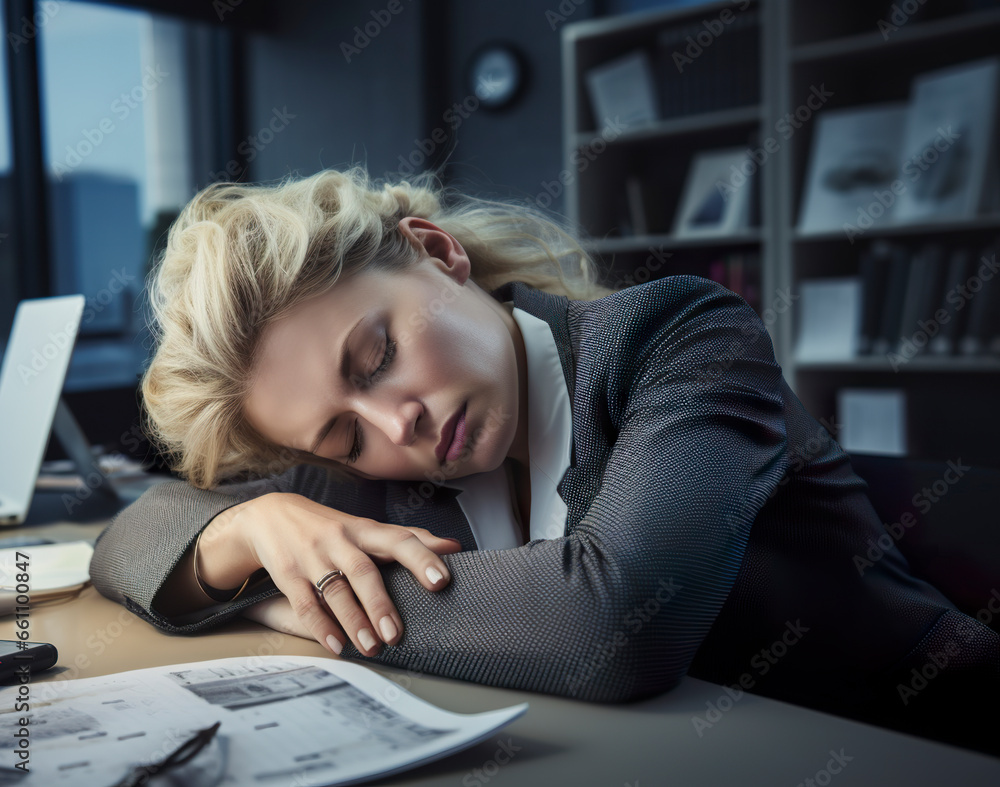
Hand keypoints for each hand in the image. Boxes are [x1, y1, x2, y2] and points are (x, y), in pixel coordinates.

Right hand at [231, 492, 461, 656]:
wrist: (272, 516)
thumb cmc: (334, 528)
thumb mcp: (369, 529)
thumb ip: (410, 539)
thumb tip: (456, 547)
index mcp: (366, 530)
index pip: (399, 540)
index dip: (422, 557)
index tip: (441, 580)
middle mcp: (341, 541)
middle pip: (363, 571)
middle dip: (380, 603)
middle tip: (396, 634)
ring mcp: (313, 557)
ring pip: (335, 590)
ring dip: (354, 620)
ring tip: (372, 647)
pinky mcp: (289, 574)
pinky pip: (305, 603)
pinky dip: (320, 626)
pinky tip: (336, 645)